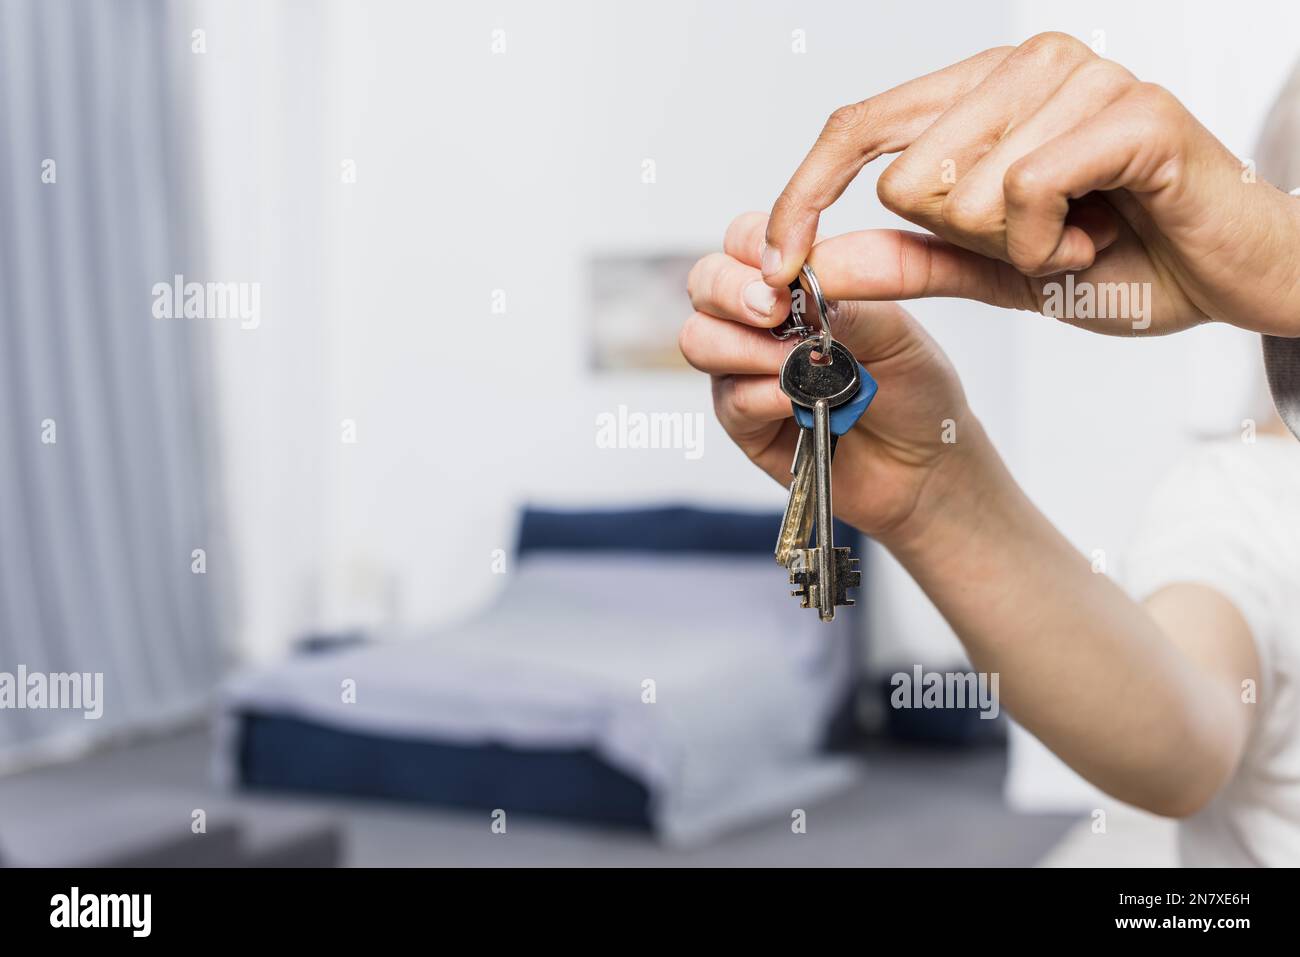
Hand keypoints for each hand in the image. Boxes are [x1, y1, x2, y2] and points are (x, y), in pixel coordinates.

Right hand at [682, 212, 988, 543]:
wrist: (926, 464)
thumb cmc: (913, 389)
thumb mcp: (895, 331)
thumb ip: (846, 299)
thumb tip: (798, 279)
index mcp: (793, 283)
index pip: (744, 241)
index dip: (753, 246)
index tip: (786, 273)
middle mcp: (757, 322)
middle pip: (704, 283)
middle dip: (731, 291)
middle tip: (772, 311)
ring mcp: (745, 371)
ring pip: (699, 340)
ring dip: (741, 345)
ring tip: (792, 363)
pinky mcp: (745, 424)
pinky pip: (729, 399)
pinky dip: (762, 395)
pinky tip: (797, 401)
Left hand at [761, 32, 1299, 335]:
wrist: (1227, 278)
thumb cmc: (1121, 258)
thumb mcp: (991, 271)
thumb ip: (909, 261)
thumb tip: (819, 262)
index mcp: (981, 93)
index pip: (857, 126)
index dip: (804, 194)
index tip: (777, 263)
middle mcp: (1024, 67)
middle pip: (905, 175)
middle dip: (961, 240)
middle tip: (1034, 239)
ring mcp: (1080, 77)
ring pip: (963, 188)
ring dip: (1017, 245)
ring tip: (1077, 233)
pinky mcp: (1130, 110)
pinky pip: (1028, 191)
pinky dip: (1052, 243)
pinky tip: (1097, 235)